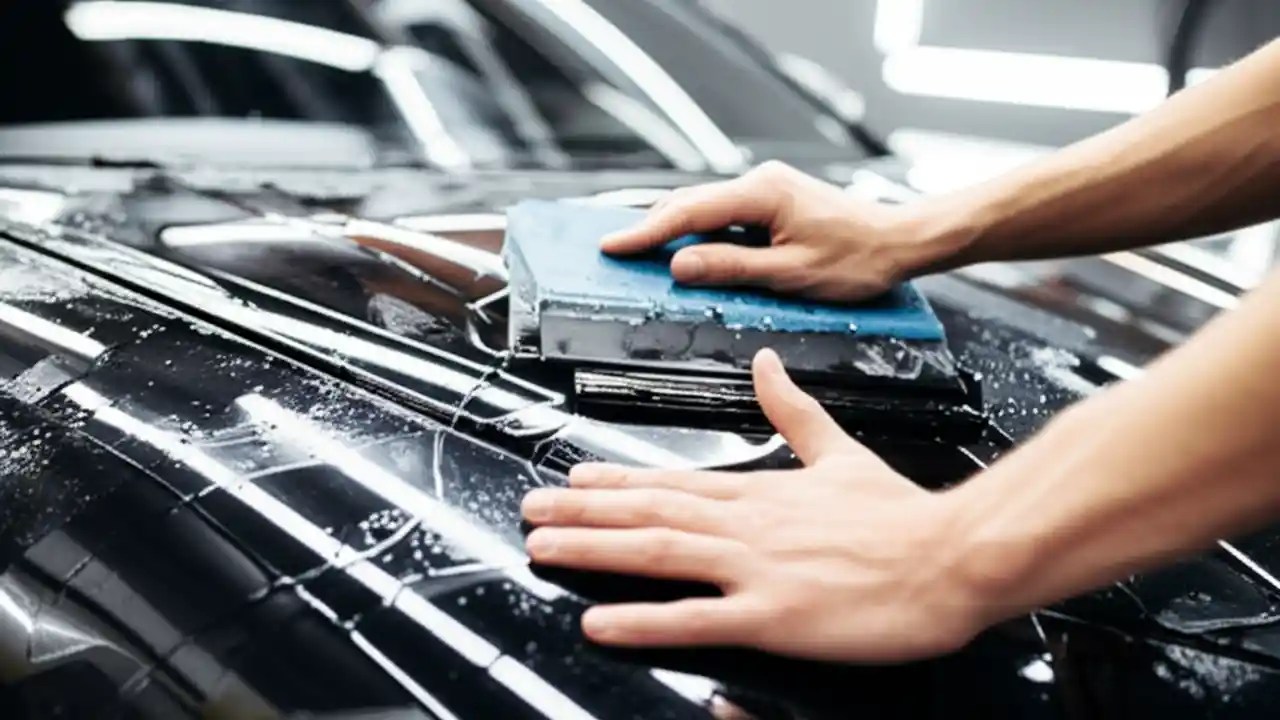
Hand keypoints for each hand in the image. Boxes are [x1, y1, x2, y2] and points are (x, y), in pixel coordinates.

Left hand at [521, 349, 988, 662]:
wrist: (953, 555)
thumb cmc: (901, 515)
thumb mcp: (841, 451)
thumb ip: (794, 412)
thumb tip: (766, 365)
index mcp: (760, 490)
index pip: (671, 481)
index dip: (615, 481)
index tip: (572, 477)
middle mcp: (747, 523)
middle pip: (648, 513)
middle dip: (582, 512)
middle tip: (530, 509)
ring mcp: (756, 567)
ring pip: (657, 552)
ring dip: (593, 550)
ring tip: (544, 547)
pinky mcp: (774, 614)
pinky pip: (696, 618)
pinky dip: (644, 619)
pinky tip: (601, 620)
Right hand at [600, 161, 940, 301]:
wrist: (897, 242)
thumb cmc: (855, 260)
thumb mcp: (790, 274)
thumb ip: (731, 268)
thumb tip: (679, 266)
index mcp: (761, 194)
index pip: (688, 213)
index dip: (646, 233)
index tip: (612, 246)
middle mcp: (759, 182)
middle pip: (688, 204)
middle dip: (649, 228)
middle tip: (613, 251)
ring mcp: (765, 189)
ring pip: (702, 207)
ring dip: (671, 228)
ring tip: (637, 250)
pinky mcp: (771, 201)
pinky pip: (721, 213)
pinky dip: (696, 230)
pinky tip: (681, 248)